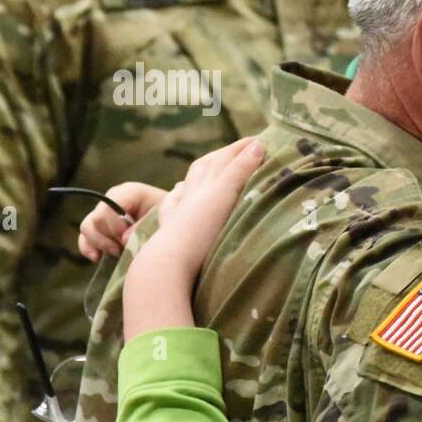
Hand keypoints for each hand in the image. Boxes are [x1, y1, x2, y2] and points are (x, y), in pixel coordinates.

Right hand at [77, 182, 167, 261]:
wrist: (175, 225)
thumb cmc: (171, 218)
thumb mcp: (163, 219)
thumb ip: (143, 227)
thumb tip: (123, 240)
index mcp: (128, 192)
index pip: (107, 209)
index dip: (115, 227)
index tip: (128, 240)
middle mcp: (112, 199)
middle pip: (96, 219)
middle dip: (109, 238)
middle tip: (127, 247)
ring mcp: (104, 213)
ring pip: (87, 227)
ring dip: (101, 244)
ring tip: (118, 253)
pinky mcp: (100, 227)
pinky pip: (84, 237)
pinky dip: (89, 249)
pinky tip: (99, 258)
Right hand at [123, 138, 263, 341]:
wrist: (160, 271)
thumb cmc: (167, 279)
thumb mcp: (177, 266)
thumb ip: (182, 264)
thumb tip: (179, 279)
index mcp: (176, 217)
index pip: (188, 191)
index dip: (199, 180)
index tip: (211, 172)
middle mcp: (186, 202)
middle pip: (203, 170)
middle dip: (219, 159)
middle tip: (238, 148)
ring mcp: (202, 196)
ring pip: (219, 165)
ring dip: (236, 152)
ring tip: (253, 143)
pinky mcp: (217, 195)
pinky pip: (235, 169)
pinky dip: (246, 156)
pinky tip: (260, 146)